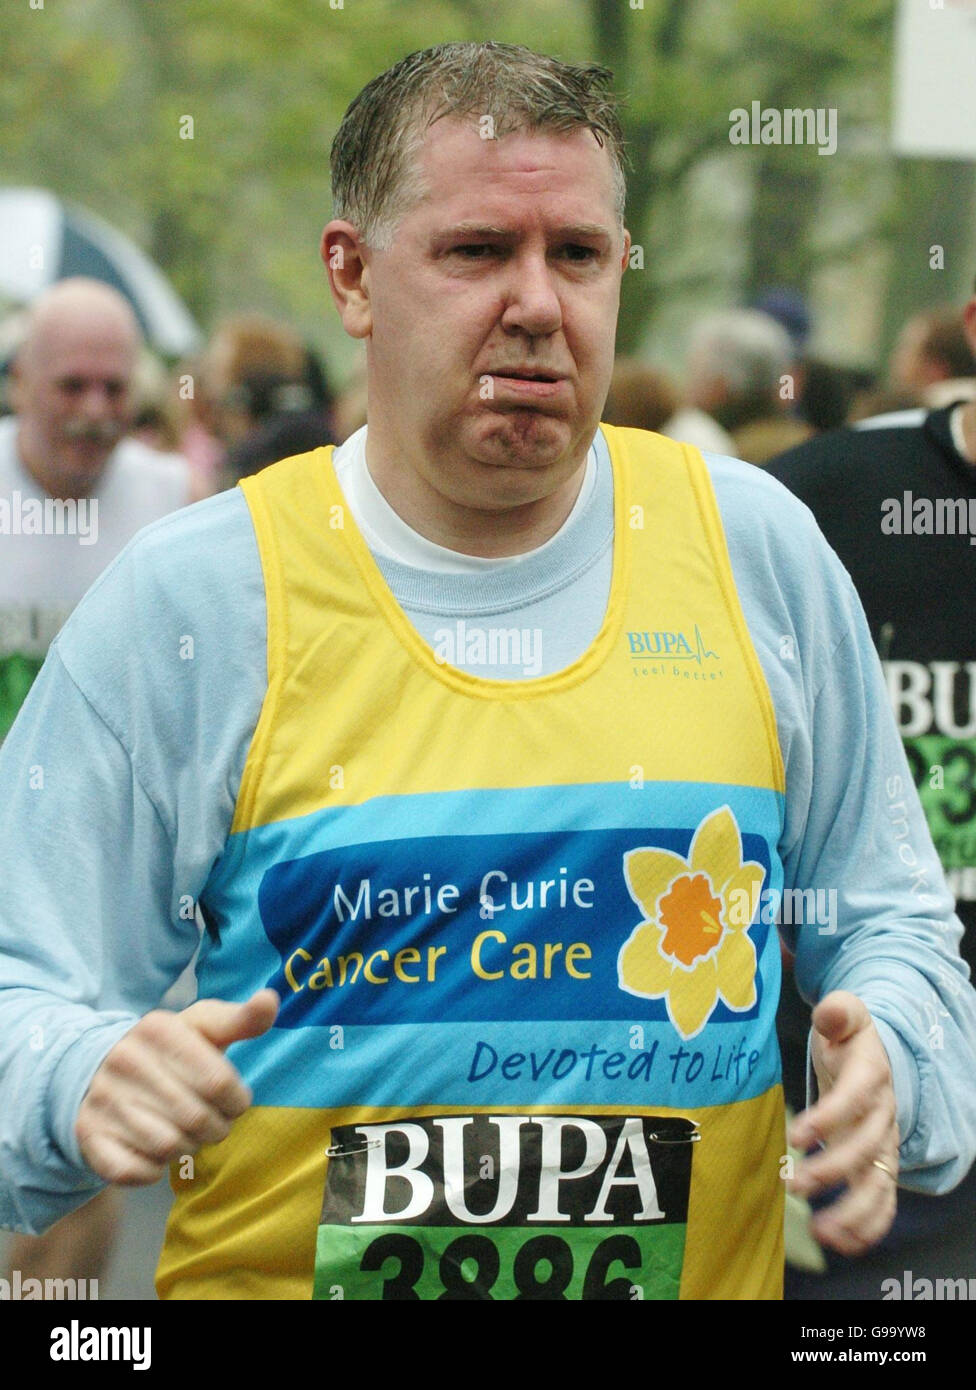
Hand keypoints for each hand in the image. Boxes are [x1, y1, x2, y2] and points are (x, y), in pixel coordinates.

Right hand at [76, 988, 278, 1185]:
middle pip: (197, 1118)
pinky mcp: (87, 1133)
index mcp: (159, 1028)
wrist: (98, 1069)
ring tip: (188, 1134)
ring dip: (188, 1149)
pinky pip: (132, 1171)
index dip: (237, 1101)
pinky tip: (156, 1154)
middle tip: (214, 1122)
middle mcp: (125, 1059)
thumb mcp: (203, 1028)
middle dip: (217, 1127)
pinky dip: (152, 1171)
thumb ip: (241, 1019)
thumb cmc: (169, 1051)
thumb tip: (271, 1000)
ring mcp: (103, 1096)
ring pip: (169, 1146)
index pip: (219, 1082)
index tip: (235, 1101)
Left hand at [787, 990, 899, 1254]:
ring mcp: (883, 1145)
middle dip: (832, 1169)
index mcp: (871, 1076)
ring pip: (879, 1184)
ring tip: (820, 1231)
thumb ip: (837, 1012)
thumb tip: (829, 1014)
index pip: (853, 1099)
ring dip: (852, 1211)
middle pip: (866, 1148)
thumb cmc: (848, 1037)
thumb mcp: (844, 1013)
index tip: (796, 1135)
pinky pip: (883, 1203)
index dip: (828, 1118)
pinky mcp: (878, 1166)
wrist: (871, 1056)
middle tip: (794, 1184)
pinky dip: (867, 1227)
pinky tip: (839, 1243)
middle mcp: (882, 1115)